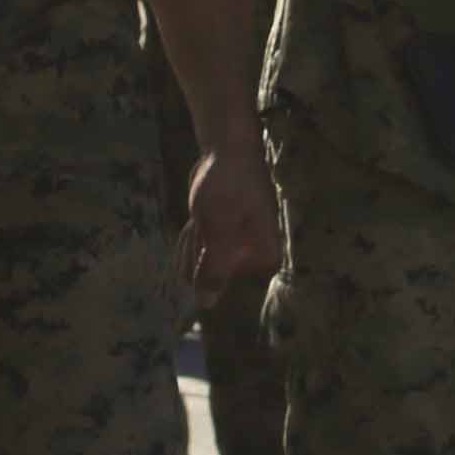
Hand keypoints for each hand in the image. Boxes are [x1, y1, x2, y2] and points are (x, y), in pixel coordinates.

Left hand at [181, 124, 278, 303]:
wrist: (227, 148)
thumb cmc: (228, 188)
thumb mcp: (219, 231)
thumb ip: (214, 271)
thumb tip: (206, 306)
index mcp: (263, 259)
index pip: (223, 284)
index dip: (207, 262)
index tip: (211, 235)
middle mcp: (253, 258)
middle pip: (209, 275)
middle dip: (198, 251)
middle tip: (207, 220)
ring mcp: (236, 247)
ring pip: (200, 263)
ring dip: (193, 241)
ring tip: (204, 217)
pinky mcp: (222, 237)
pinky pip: (199, 252)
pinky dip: (191, 238)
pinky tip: (197, 220)